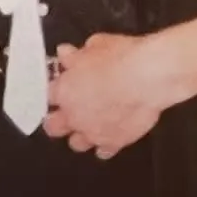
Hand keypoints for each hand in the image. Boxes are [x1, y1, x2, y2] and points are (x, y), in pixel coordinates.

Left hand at [42, 32, 185, 157]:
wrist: (149, 77)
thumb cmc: (124, 59)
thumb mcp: (97, 45)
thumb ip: (77, 54)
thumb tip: (67, 54)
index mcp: (64, 89)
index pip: (47, 95)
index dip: (54, 91)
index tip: (60, 86)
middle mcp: (73, 115)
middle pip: (53, 126)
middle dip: (56, 120)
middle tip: (66, 112)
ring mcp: (92, 132)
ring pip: (76, 143)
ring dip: (80, 134)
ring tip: (88, 125)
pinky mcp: (113, 142)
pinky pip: (103, 151)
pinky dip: (104, 146)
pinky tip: (109, 137)